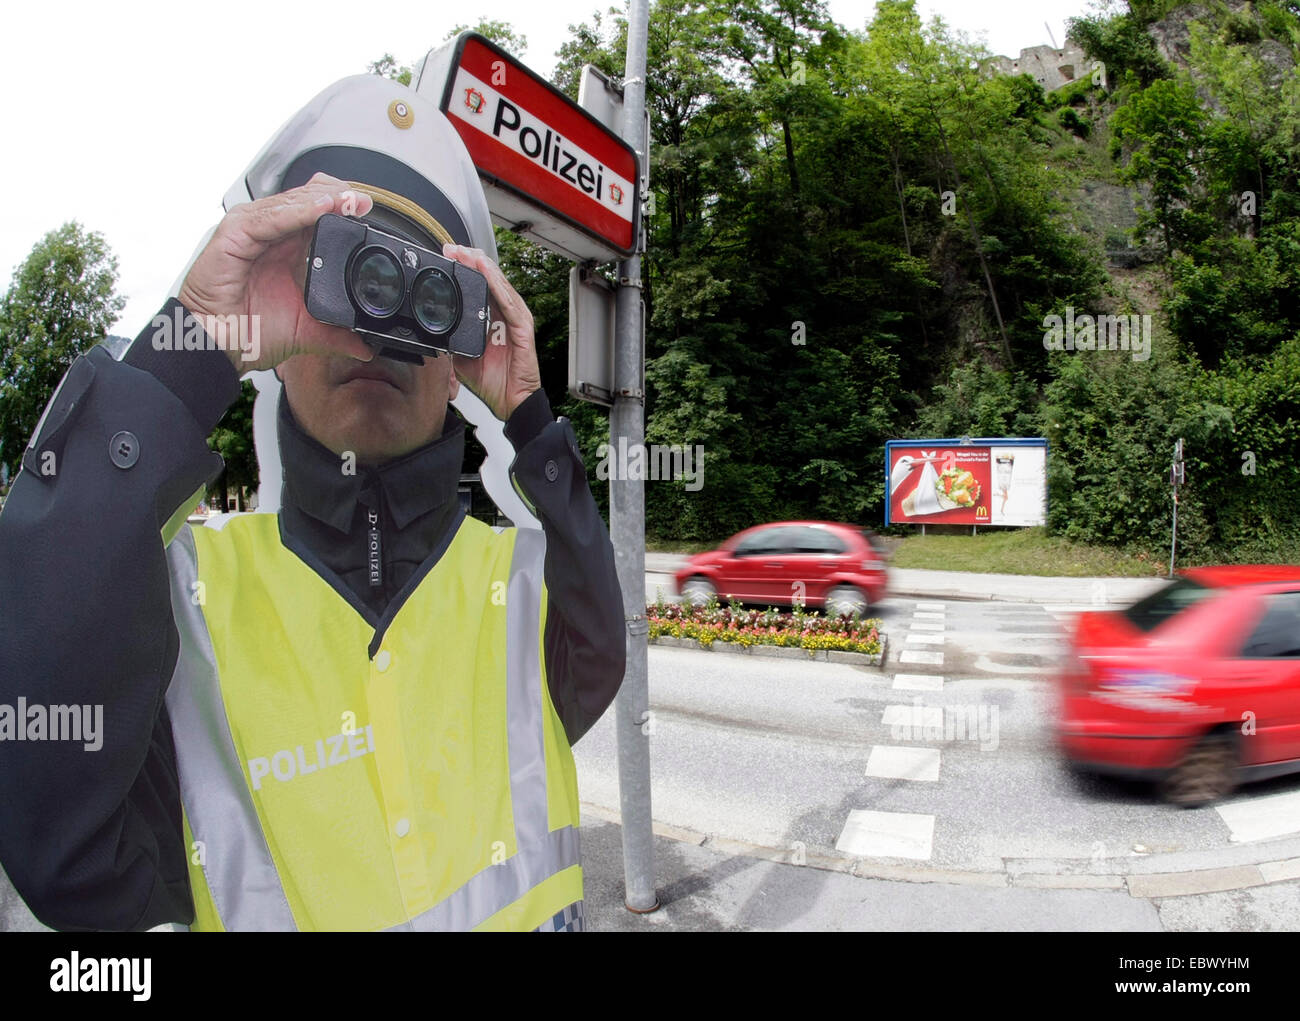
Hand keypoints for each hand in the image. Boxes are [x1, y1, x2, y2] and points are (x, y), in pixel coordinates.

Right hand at [178, 173, 376, 372]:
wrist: (220, 345)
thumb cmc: (249, 330)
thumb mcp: (306, 330)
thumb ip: (337, 334)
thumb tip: (366, 348)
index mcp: (288, 248)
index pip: (317, 212)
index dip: (341, 207)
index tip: (367, 209)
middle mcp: (270, 233)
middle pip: (306, 200)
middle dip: (336, 197)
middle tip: (362, 201)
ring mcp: (251, 229)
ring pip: (290, 203)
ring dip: (321, 200)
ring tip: (347, 200)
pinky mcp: (234, 233)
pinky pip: (270, 218)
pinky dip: (297, 212)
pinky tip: (320, 209)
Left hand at [440, 244, 540, 419]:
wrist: (509, 401)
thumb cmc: (493, 381)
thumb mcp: (461, 357)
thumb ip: (450, 340)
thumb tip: (430, 332)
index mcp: (490, 318)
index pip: (478, 286)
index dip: (463, 269)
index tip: (446, 257)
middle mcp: (504, 315)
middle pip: (489, 279)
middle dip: (470, 260)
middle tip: (452, 248)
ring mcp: (515, 319)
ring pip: (499, 285)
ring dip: (483, 267)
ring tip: (467, 252)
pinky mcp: (523, 328)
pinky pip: (509, 302)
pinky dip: (497, 285)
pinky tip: (486, 272)